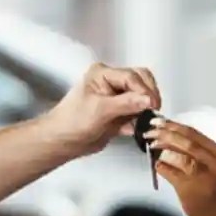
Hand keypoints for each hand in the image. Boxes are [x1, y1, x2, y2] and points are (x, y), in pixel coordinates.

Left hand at [44, 63, 161, 156]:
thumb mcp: (100, 110)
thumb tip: (147, 99)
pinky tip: (132, 129)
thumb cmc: (71, 122)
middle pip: (141, 82)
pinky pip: (138, 114)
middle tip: (152, 112)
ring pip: (142, 98)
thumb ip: (126, 103)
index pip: (132, 76)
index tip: (152, 105)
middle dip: (148, 97)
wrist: (62, 142)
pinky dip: (139, 121)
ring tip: (143, 122)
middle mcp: (111, 82)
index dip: (144, 91)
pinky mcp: (120, 113)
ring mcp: (117, 97)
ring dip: (145, 110)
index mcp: (103, 73)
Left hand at [148, 120, 215, 215]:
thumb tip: (167, 134)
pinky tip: (157, 165)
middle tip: (150, 132)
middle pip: (186, 142)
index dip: (173, 125)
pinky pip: (171, 173)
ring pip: (179, 156)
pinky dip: (161, 166)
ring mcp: (203, 176)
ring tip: (152, 146)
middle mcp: (213, 163)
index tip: (159, 121)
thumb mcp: (209, 164)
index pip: (193, 133)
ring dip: (162, 149)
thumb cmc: (211, 189)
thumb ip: (193, 150)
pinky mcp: (191, 189)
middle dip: (165, 134)